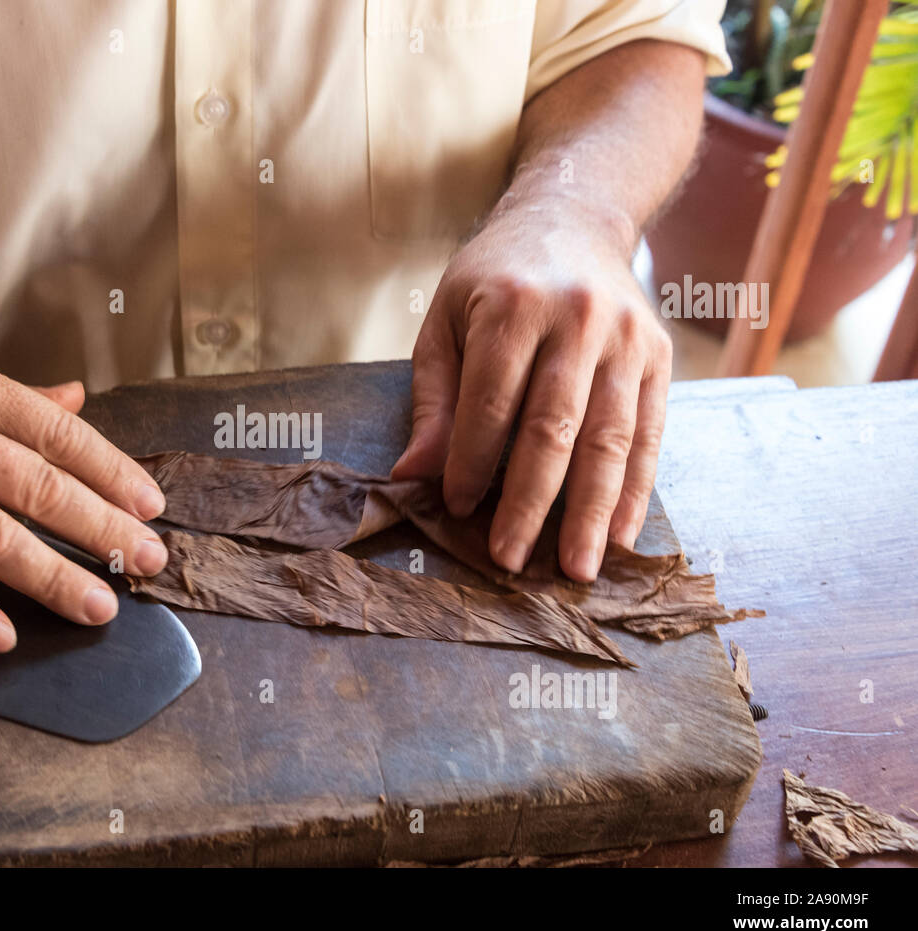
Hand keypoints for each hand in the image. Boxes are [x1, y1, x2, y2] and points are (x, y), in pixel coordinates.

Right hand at [0, 290, 167, 650]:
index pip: (57, 434)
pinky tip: (1, 636)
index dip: (113, 472)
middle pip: (40, 489)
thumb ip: (2, 389)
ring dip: (53, 579)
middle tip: (148, 562)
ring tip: (99, 608)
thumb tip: (72, 400)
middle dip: (104, 532)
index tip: (150, 504)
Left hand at [392, 204, 670, 581]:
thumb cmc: (496, 278)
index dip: (473, 462)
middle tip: (510, 560)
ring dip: (590, 512)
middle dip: (529, 503)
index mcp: (514, 307)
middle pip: (554, 429)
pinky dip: (634, 490)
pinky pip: (648, 435)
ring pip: (609, 440)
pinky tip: (618, 535)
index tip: (458, 509)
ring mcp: (627, 340)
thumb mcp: (446, 320)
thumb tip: (413, 475)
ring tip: (575, 569)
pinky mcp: (660, 357)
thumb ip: (434, 399)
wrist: (574, 218)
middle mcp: (578, 321)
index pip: (492, 403)